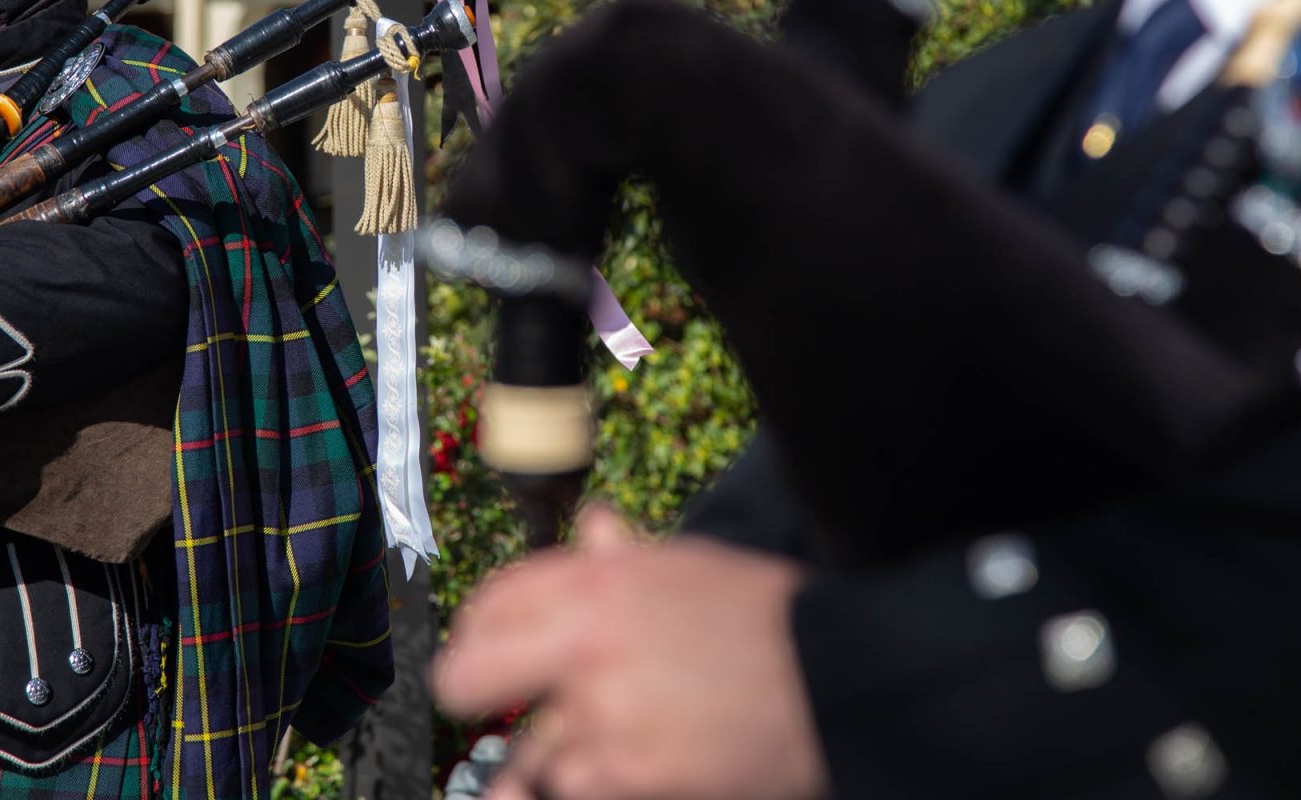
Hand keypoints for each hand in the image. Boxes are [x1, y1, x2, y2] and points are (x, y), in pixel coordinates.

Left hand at [434, 505, 828, 799]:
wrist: (836, 678)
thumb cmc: (763, 616)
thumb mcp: (686, 566)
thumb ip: (618, 559)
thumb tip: (591, 527)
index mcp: (593, 583)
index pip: (489, 606)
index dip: (482, 630)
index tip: (491, 648)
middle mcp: (583, 645)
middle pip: (465, 678)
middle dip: (471, 690)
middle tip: (494, 701)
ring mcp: (601, 718)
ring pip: (526, 749)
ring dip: (554, 749)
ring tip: (611, 732)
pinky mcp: (628, 777)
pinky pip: (573, 785)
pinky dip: (593, 780)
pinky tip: (635, 759)